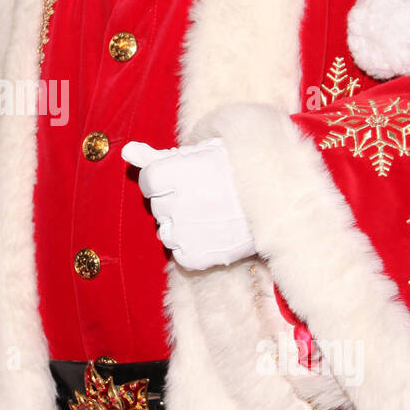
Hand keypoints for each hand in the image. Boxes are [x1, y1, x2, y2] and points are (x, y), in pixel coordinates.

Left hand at [122, 138, 255, 270]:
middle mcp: (179, 203)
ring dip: (180, 225)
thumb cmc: (241, 170)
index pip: (148, 180)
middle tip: (205, 194)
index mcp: (178, 172)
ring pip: (165, 232)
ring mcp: (189, 232)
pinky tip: (211, 233)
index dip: (164, 178)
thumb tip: (126, 152)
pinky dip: (191, 246)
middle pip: (158, 206)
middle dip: (174, 200)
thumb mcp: (201, 152)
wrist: (284, 198)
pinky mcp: (200, 256)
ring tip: (209, 214)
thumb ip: (157, 156)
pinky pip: (180, 254)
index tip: (186, 177)